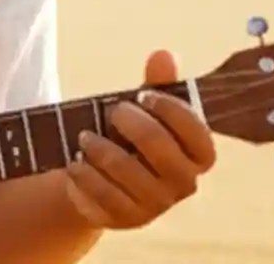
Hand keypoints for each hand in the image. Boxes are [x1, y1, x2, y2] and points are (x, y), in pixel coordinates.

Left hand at [65, 50, 215, 229]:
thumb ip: (156, 84)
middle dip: (134, 125)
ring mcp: (155, 206)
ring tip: (84, 137)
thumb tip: (163, 55)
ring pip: (128, 173)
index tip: (143, 96)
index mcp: (197, 155)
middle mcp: (183, 184)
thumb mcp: (143, 109)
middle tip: (114, 112)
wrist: (99, 177)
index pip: (198, 135)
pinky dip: (86, 175)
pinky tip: (75, 161)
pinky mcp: (125, 219)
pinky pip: (103, 196)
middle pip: (162, 151)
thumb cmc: (130, 136)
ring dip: (102, 149)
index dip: (171, 112)